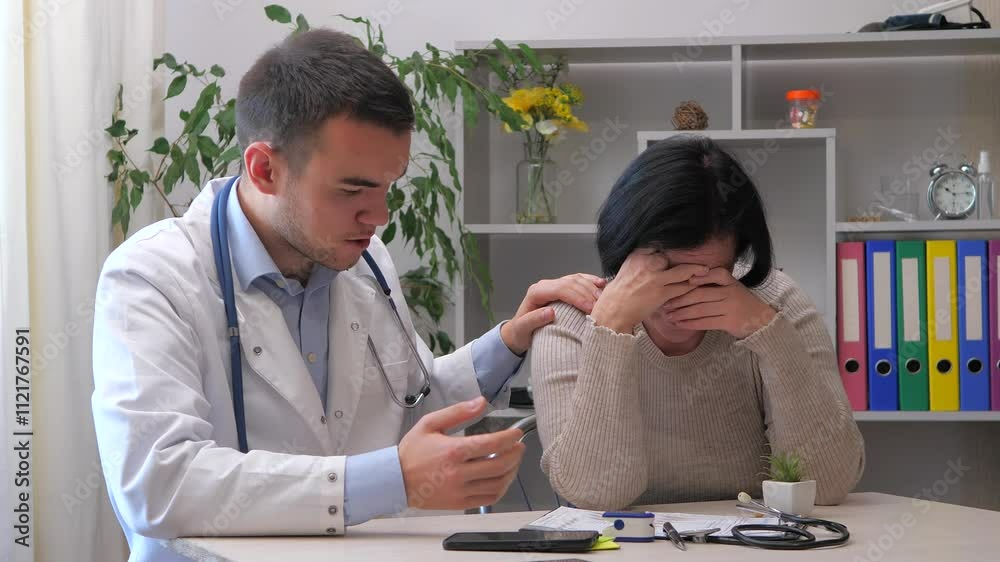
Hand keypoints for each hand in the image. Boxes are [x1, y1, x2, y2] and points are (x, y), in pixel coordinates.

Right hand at [398, 396, 525, 509]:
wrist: (395, 480)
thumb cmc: (412, 451)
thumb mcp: (430, 423)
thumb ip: (458, 412)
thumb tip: (482, 402)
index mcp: (454, 451)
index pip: (492, 444)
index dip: (509, 438)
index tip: (517, 433)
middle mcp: (459, 473)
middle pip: (500, 465)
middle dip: (515, 454)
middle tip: (519, 446)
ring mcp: (460, 490)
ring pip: (497, 484)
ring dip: (511, 472)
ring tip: (513, 461)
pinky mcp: (460, 503)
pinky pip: (489, 499)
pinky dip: (501, 489)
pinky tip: (502, 479)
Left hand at [500, 273, 606, 354]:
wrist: (518, 332)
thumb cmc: (521, 332)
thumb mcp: (522, 329)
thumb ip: (533, 320)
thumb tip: (550, 312)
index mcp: (537, 292)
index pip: (560, 289)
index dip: (577, 297)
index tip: (590, 308)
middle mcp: (546, 286)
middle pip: (571, 282)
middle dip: (587, 293)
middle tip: (601, 306)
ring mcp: (554, 285)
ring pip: (576, 279)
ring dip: (591, 287)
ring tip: (603, 298)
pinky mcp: (562, 289)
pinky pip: (579, 281)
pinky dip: (591, 282)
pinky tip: (601, 284)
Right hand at [590, 251, 708, 333]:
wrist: (613, 311)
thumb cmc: (619, 293)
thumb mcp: (627, 270)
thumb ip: (642, 262)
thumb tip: (659, 257)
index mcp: (637, 256)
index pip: (659, 246)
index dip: (671, 249)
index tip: (683, 249)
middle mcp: (646, 264)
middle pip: (671, 258)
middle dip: (682, 262)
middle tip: (697, 263)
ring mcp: (654, 278)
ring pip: (682, 271)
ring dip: (695, 272)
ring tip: (706, 271)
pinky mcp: (661, 293)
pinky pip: (682, 287)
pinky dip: (691, 286)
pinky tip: (697, 286)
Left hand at [661, 267, 775, 337]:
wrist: (761, 320)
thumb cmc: (741, 302)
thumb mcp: (732, 288)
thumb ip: (715, 284)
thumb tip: (689, 280)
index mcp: (730, 282)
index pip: (714, 275)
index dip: (698, 278)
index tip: (681, 282)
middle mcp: (731, 293)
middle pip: (700, 294)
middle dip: (680, 300)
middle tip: (665, 304)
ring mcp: (730, 307)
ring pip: (700, 309)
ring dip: (682, 313)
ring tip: (669, 316)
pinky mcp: (729, 322)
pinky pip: (705, 322)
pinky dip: (690, 324)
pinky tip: (680, 324)